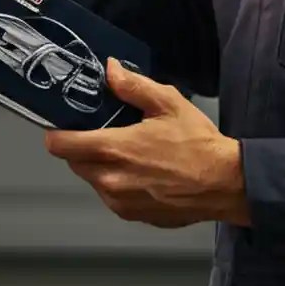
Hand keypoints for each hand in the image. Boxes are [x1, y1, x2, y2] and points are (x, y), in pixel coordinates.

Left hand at [45, 59, 250, 228]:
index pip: (60, 145)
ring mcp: (120, 202)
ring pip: (93, 180)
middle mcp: (110, 180)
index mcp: (113, 150)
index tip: (67, 124)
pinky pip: (112, 196)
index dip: (58, 132)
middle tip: (104, 133)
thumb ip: (132, 86)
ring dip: (101, 166)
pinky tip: (142, 173)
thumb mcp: (168, 103)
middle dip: (82, 147)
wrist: (226, 184)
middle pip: (74, 162)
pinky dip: (118, 183)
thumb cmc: (198, 143)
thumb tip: (109, 70)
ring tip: (128, 153)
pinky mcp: (132, 216)